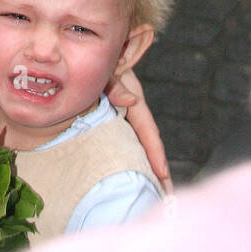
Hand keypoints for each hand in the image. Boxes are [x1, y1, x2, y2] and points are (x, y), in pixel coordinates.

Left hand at [107, 68, 171, 192]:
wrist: (85, 52)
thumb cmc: (97, 59)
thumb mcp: (107, 69)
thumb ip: (115, 84)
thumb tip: (131, 101)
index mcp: (133, 96)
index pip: (147, 127)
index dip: (154, 151)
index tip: (162, 174)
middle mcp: (132, 108)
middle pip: (147, 142)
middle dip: (158, 171)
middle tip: (165, 199)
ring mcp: (123, 115)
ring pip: (137, 145)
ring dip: (146, 169)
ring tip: (155, 197)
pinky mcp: (113, 117)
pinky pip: (124, 141)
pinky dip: (131, 159)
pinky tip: (134, 178)